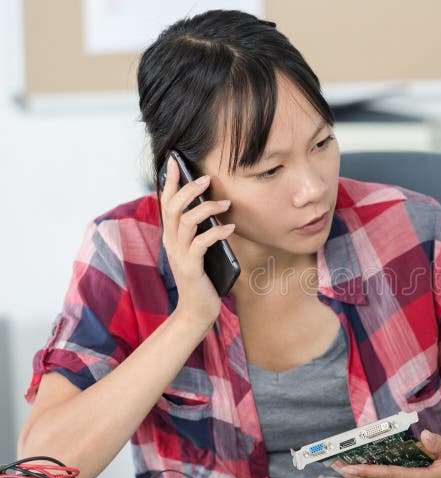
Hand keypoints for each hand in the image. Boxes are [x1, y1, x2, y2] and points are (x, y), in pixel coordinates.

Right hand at [160, 156, 234, 329]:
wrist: (197, 310)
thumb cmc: (203, 277)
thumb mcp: (200, 249)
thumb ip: (201, 230)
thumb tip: (215, 207)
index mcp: (171, 235)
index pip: (166, 202)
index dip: (170, 181)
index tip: (175, 160)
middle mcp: (171, 242)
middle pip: (173, 207)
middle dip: (188, 189)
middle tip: (206, 178)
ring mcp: (179, 255)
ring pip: (186, 222)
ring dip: (206, 209)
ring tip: (225, 204)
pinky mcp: (191, 267)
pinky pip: (201, 243)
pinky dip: (217, 233)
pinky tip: (230, 228)